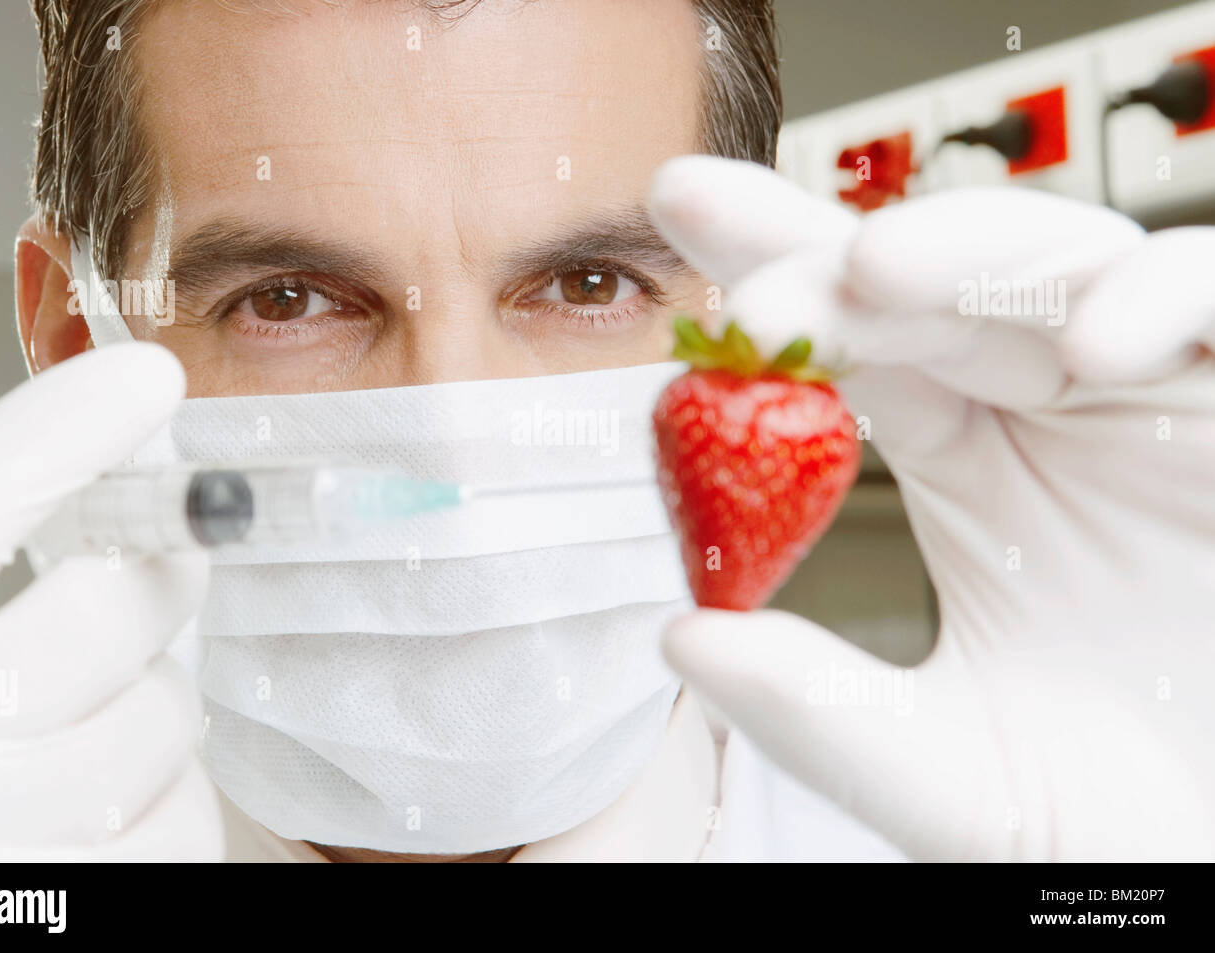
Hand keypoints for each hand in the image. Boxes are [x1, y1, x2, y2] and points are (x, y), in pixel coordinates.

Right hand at [0, 344, 221, 860]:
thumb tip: (72, 447)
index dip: (51, 443)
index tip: (144, 380)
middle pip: (95, 625)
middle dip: (160, 577)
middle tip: (171, 556)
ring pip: (154, 728)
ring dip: (161, 701)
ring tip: (113, 703)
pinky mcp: (56, 906)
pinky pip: (177, 828)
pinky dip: (171, 800)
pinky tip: (116, 799)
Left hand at [647, 156, 1214, 860]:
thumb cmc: (1113, 814)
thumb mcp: (948, 772)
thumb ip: (817, 710)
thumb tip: (683, 636)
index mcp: (967, 460)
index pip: (856, 343)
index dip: (777, 275)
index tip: (678, 216)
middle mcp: (1048, 409)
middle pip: (935, 281)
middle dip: (838, 260)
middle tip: (755, 291)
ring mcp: (1152, 397)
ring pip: (1061, 261)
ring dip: (969, 254)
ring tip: (876, 273)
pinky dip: (1163, 299)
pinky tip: (1091, 345)